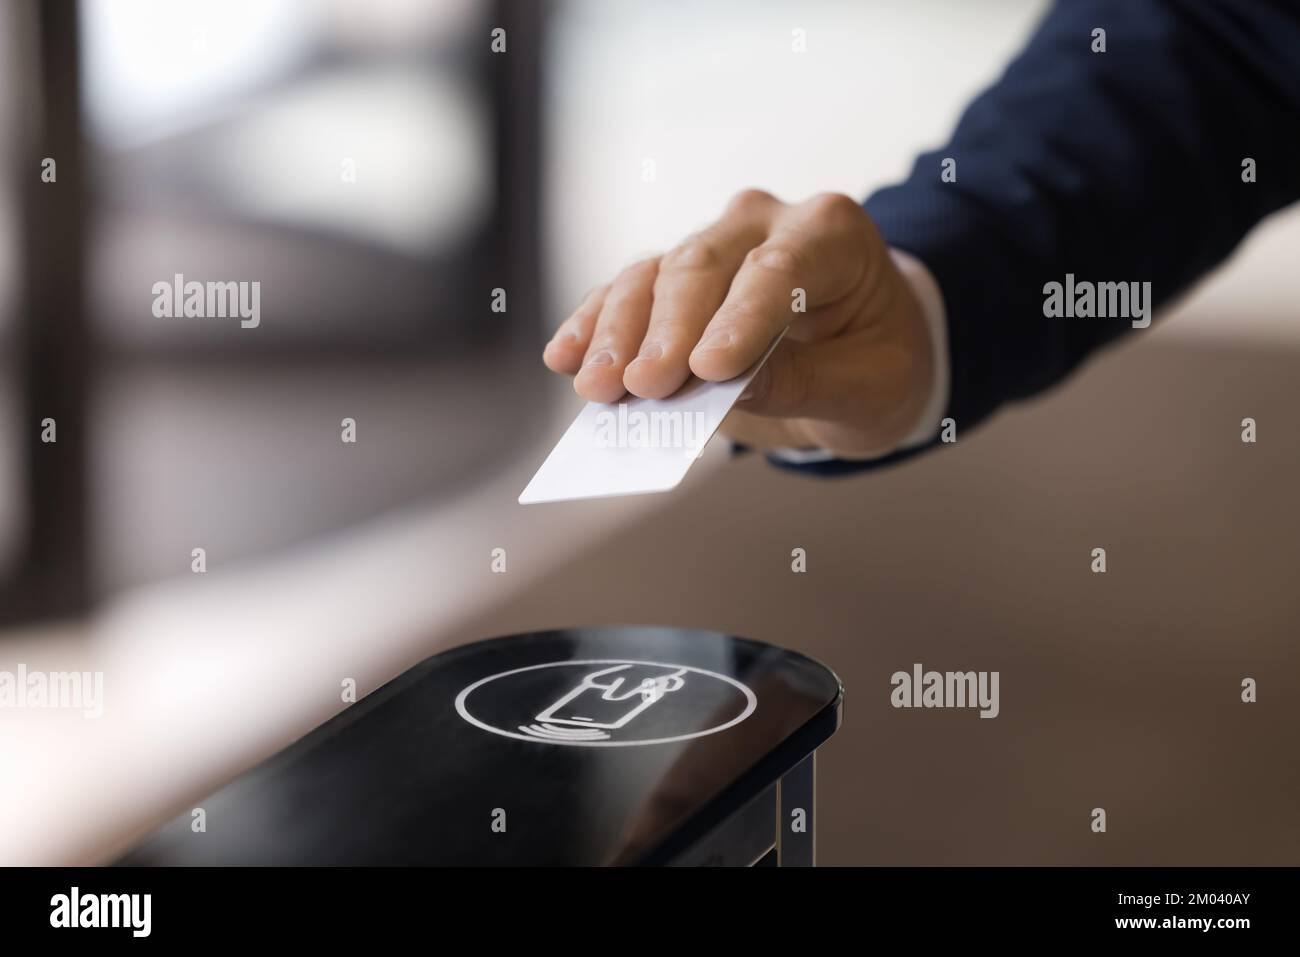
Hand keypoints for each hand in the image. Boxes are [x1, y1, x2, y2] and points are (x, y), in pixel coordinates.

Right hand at [542, 190, 936, 458]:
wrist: (864, 355)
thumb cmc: (878, 364)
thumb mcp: (869, 386)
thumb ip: (805, 382)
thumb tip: (732, 385)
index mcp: (832, 234)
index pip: (778, 270)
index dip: (739, 319)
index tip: (707, 370)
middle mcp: (764, 224)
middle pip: (702, 266)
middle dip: (667, 331)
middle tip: (643, 387)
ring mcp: (712, 246)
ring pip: (653, 275)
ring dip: (618, 333)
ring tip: (598, 387)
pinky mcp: (672, 281)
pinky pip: (624, 293)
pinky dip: (593, 325)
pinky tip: (565, 357)